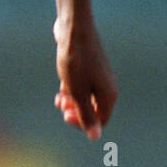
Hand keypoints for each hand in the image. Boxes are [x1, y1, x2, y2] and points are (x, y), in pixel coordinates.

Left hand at [53, 18, 117, 138]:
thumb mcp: (77, 92)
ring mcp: (99, 75)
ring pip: (86, 97)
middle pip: (93, 109)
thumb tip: (96, 137)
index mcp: (108, 94)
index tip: (67, 116)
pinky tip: (61, 87)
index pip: (101, 120)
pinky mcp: (90, 67)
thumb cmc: (76, 61)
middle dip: (76, 111)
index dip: (83, 123)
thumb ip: (86, 115)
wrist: (74, 29)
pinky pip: (83, 85)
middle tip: (61, 106)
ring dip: (72, 101)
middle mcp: (107, 86)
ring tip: (58, 98)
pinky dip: (72, 89)